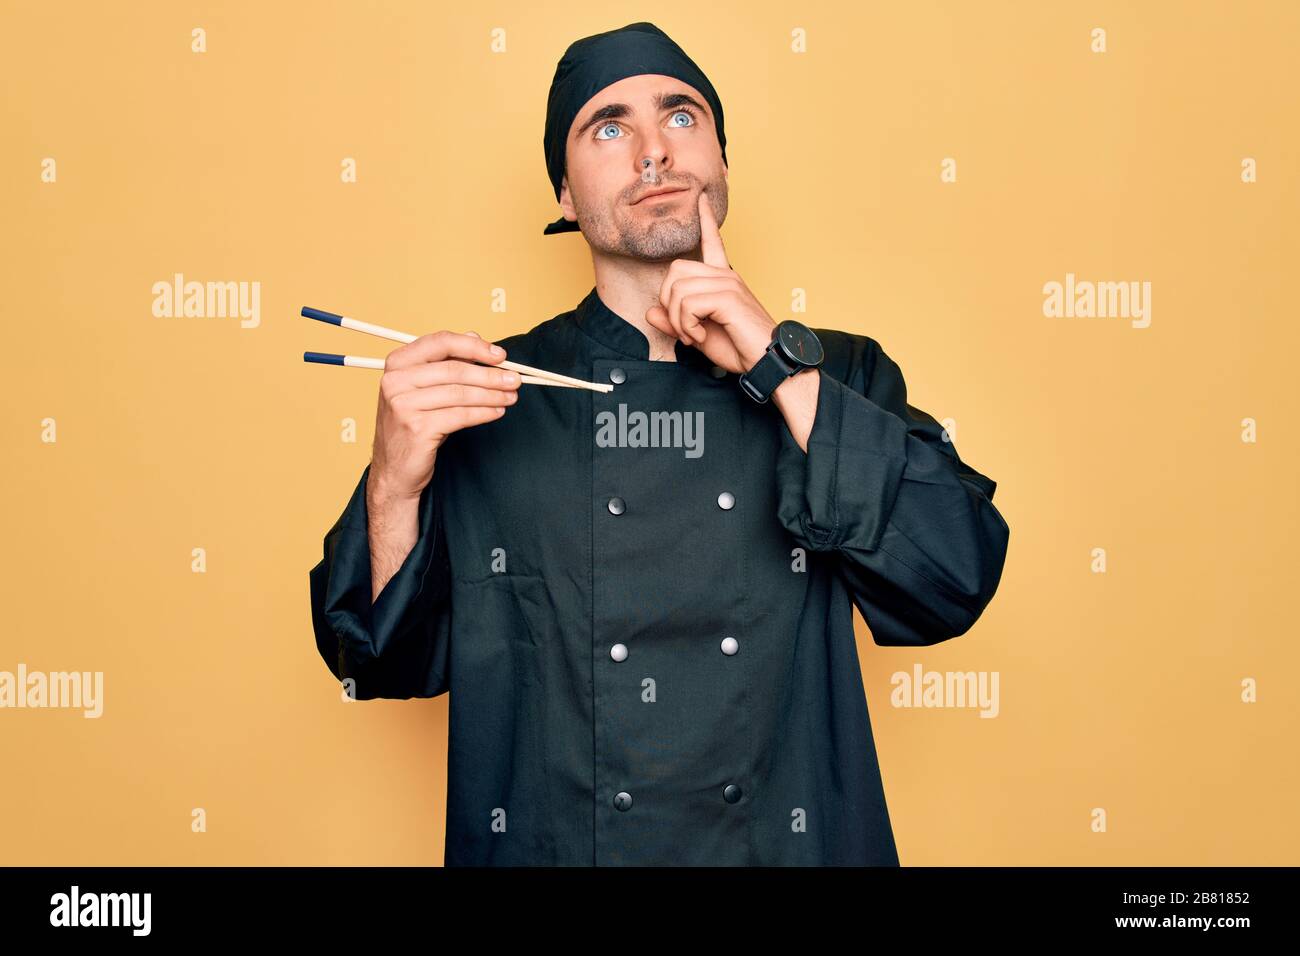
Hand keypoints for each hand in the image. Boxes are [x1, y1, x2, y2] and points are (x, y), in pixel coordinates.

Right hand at [369, 331, 519, 501]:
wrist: (394, 470)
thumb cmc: (413, 425)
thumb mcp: (423, 389)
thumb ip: (445, 362)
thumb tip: (474, 336)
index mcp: (397, 363)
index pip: (440, 343)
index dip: (474, 347)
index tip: (500, 355)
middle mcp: (395, 381)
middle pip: (454, 370)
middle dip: (490, 375)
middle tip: (514, 379)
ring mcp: (403, 406)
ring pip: (459, 393)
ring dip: (491, 394)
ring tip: (510, 397)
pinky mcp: (417, 429)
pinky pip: (460, 416)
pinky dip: (483, 412)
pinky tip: (497, 411)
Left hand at [644, 191, 776, 373]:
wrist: (766, 362)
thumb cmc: (740, 348)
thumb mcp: (698, 336)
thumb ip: (674, 323)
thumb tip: (650, 312)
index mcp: (723, 280)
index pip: (712, 242)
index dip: (706, 220)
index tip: (701, 199)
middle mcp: (726, 276)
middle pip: (675, 271)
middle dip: (668, 304)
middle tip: (684, 329)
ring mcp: (727, 283)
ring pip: (677, 290)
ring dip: (678, 321)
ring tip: (694, 336)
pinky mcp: (728, 297)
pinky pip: (688, 304)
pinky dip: (687, 326)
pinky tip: (700, 336)